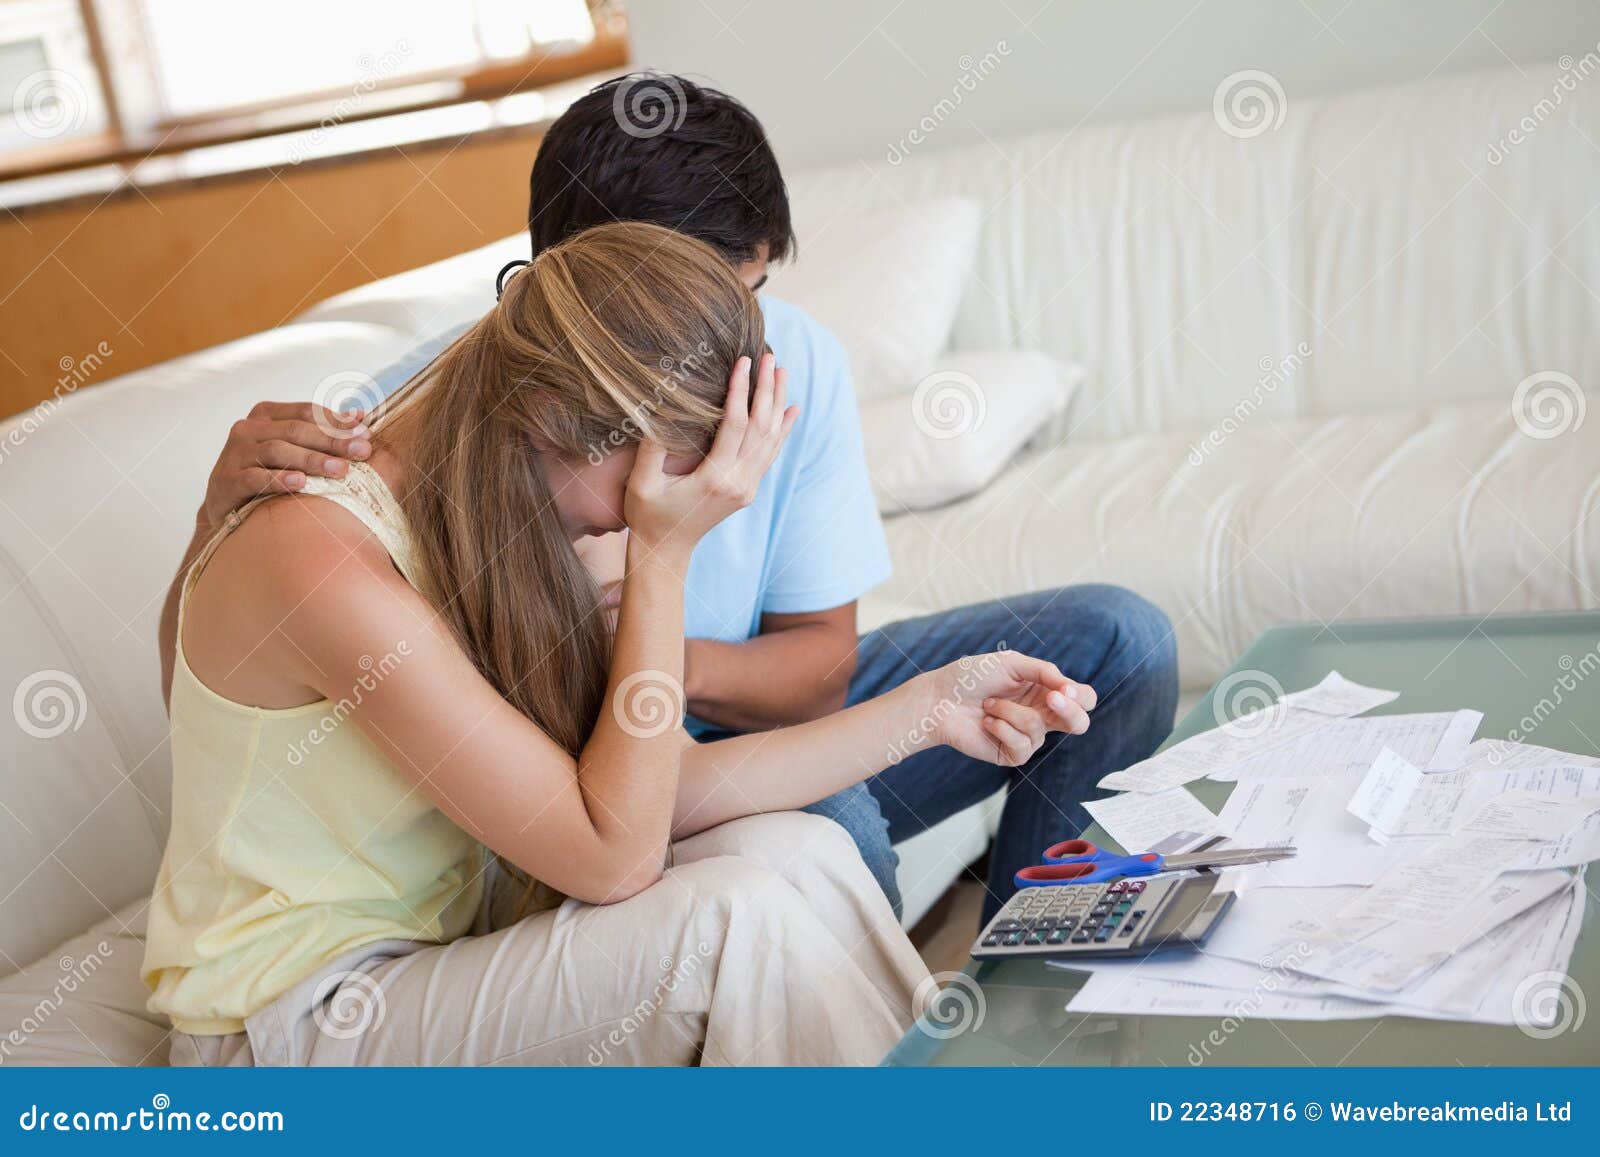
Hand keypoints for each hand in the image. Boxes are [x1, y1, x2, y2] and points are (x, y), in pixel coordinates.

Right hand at [201, 402, 371, 527]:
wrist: (227, 505)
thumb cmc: (267, 472)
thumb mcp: (293, 448)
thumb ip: (322, 431)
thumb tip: (360, 415)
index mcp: (266, 415)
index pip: (306, 412)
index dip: (337, 421)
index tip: (366, 434)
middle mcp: (248, 429)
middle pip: (295, 430)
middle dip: (332, 440)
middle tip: (362, 452)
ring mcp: (234, 454)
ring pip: (277, 450)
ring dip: (311, 459)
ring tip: (340, 470)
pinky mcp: (227, 480)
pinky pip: (255, 478)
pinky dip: (279, 479)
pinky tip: (301, 483)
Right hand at [624, 352, 797, 559]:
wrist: (667, 551)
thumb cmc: (648, 515)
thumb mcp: (642, 482)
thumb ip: (652, 446)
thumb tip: (661, 406)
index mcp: (714, 479)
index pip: (735, 424)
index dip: (740, 390)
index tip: (743, 361)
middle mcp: (739, 483)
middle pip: (761, 428)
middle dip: (766, 389)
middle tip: (770, 357)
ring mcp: (747, 488)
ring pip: (771, 439)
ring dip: (778, 403)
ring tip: (781, 372)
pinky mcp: (748, 490)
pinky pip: (771, 454)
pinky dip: (783, 429)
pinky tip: (792, 409)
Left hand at [918, 651, 1096, 766]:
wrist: (940, 698)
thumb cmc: (972, 677)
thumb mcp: (1011, 663)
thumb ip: (1045, 672)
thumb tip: (1069, 689)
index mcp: (1046, 691)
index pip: (1083, 698)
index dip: (1080, 697)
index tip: (1060, 691)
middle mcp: (1041, 715)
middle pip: (1079, 723)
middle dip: (1070, 711)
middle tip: (1051, 699)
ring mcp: (1028, 736)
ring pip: (1040, 729)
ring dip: (1011, 711)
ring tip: (988, 704)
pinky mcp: (1012, 754)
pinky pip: (1023, 746)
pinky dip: (1002, 729)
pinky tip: (987, 721)